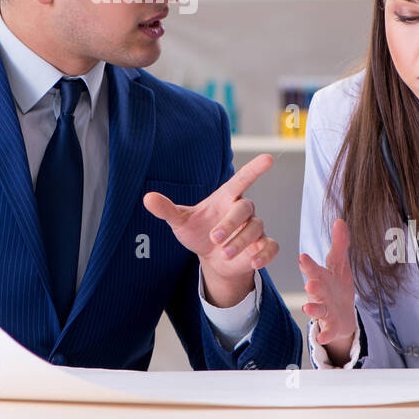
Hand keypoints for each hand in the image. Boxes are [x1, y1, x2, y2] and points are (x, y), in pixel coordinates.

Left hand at [143, 153, 277, 306]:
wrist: (211, 258)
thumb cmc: (198, 232)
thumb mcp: (180, 221)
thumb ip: (166, 209)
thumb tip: (147, 198)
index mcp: (226, 198)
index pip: (242, 179)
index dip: (254, 168)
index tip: (268, 158)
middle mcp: (242, 210)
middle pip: (246, 208)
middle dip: (231, 224)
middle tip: (214, 239)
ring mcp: (254, 228)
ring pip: (256, 229)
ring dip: (241, 242)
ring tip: (223, 254)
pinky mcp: (261, 246)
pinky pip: (271, 247)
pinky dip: (264, 254)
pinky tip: (252, 261)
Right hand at [299, 218, 356, 365]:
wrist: (342, 314)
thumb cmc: (337, 286)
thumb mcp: (339, 264)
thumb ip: (339, 243)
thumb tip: (339, 220)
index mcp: (321, 277)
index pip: (313, 269)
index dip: (308, 264)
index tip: (303, 257)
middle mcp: (320, 294)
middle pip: (315, 289)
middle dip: (312, 286)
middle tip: (309, 283)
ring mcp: (324, 311)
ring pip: (318, 310)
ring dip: (313, 310)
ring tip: (309, 308)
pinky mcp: (331, 327)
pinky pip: (327, 332)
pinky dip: (324, 335)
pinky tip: (322, 337)